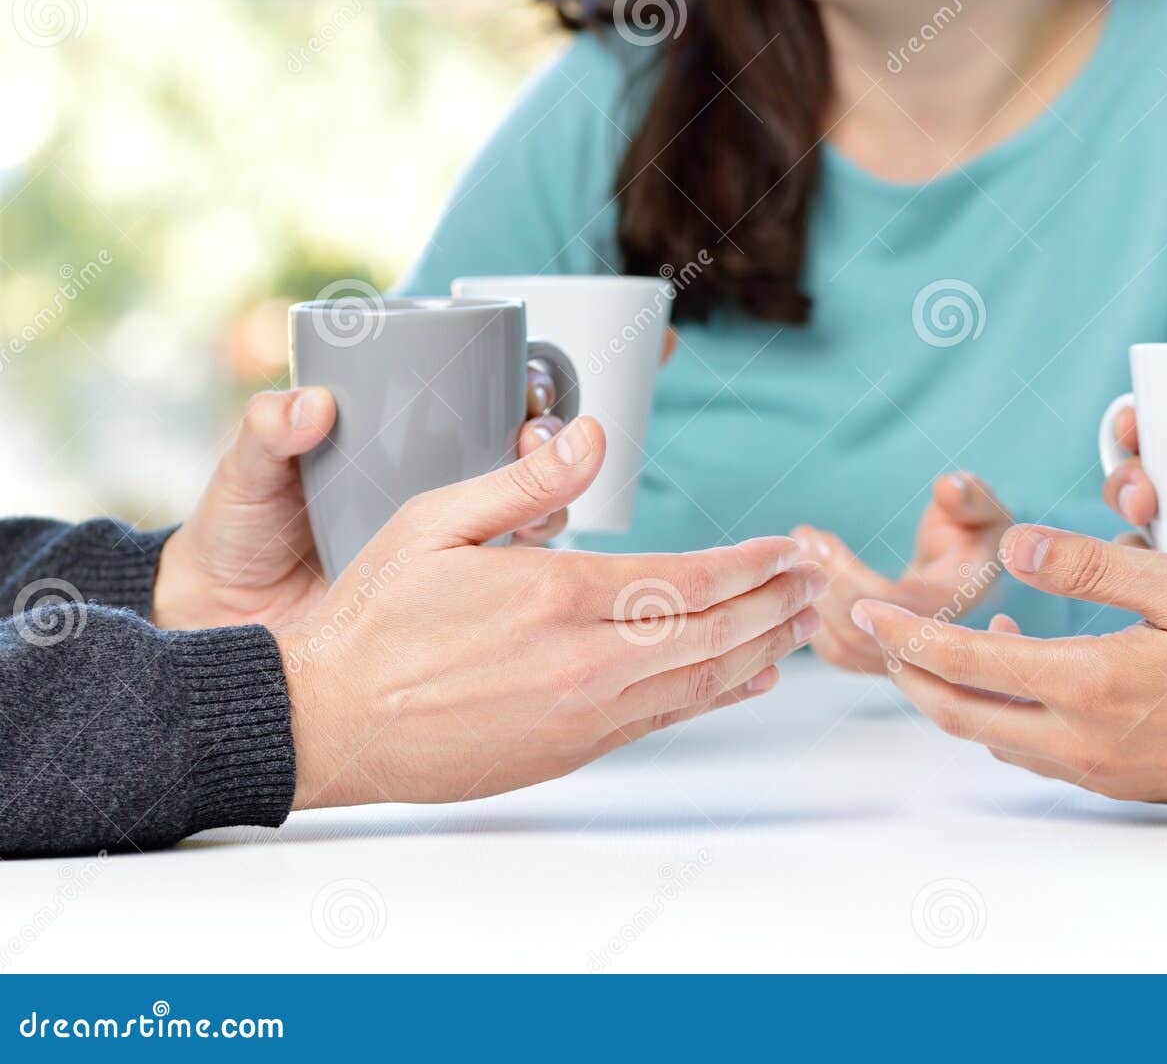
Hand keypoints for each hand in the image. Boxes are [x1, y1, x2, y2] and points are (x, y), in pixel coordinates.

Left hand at [153, 372, 572, 630]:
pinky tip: (539, 568)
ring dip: (552, 502)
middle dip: (548, 442)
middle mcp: (438, 484)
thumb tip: (312, 404)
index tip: (527, 385)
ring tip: (541, 507)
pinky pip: (508, 578)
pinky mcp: (454, 600)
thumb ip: (268, 433)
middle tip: (537, 441)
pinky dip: (534, 571)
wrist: (225, 623)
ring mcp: (450, 544)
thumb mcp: (248, 478)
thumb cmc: (238, 535)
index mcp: (400, 437)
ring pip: (527, 511)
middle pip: (520, 453)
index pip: (480, 396)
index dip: (521, 384)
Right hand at [278, 416, 824, 808]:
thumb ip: (525, 482)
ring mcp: (584, 714)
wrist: (327, 724)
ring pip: (703, 681)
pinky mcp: (573, 751)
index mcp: (557, 594)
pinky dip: (718, 695)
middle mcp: (586, 661)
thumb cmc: (375, 621)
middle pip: (715, 631)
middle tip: (816, 579)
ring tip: (801, 623)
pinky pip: (666, 719)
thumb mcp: (434, 523)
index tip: (789, 547)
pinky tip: (747, 679)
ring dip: (763, 649)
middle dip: (775, 602)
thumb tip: (591, 436)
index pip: (690, 577)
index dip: (752, 563)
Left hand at [792, 472, 1009, 674]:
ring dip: (811, 601)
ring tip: (801, 551)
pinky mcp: (884, 657)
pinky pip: (840, 654)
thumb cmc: (977, 530)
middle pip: (862, 632)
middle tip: (804, 537)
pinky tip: (805, 582)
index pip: (894, 605)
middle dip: (824, 582)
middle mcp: (931, 641)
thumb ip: (970, 496)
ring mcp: (905, 657)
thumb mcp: (984, 506)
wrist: (972, 567)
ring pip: (845, 649)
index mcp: (955, 601)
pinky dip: (813, 621)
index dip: (849, 578)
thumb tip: (947, 487)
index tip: (823, 538)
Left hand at [851, 525, 1166, 810]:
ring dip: (956, 694)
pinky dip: (1005, 713)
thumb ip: (1090, 565)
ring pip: (994, 736)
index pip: (961, 662)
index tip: (865, 613)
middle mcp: (1081, 740)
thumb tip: (1012, 546)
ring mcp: (1100, 770)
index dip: (906, 636)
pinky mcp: (1123, 783)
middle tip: (881, 637)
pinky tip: (1023, 672)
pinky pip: (1036, 750)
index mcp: (1087, 684)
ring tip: (943, 646)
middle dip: (910, 673)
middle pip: (958, 713)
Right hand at [1101, 407, 1166, 656]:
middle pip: (1154, 482)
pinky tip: (1137, 595)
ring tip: (1144, 533)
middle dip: (1127, 479)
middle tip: (1145, 496)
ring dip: (1125, 531)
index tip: (1140, 424)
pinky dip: (1136, 592)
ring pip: (1147, 538)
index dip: (1149, 423)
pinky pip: (1160, 601)